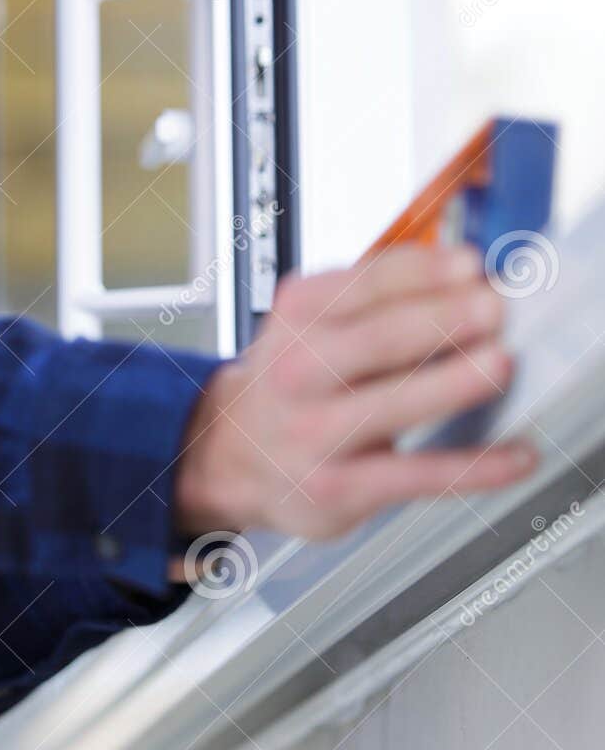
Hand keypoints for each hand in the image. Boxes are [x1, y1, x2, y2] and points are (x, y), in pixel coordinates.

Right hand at [173, 241, 536, 545]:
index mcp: (298, 315)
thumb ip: (376, 296)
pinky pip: (420, 476)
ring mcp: (317, 431)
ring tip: (499, 364)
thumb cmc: (292, 380)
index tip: (471, 264)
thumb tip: (465, 276)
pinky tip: (516, 457)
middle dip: (442, 319)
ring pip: (395, 404)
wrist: (234, 453)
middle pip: (378, 338)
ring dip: (454, 382)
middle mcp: (299, 370)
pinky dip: (477, 468)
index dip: (424, 271)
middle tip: (493, 307)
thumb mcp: (312, 321)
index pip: (366, 283)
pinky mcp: (341, 486)